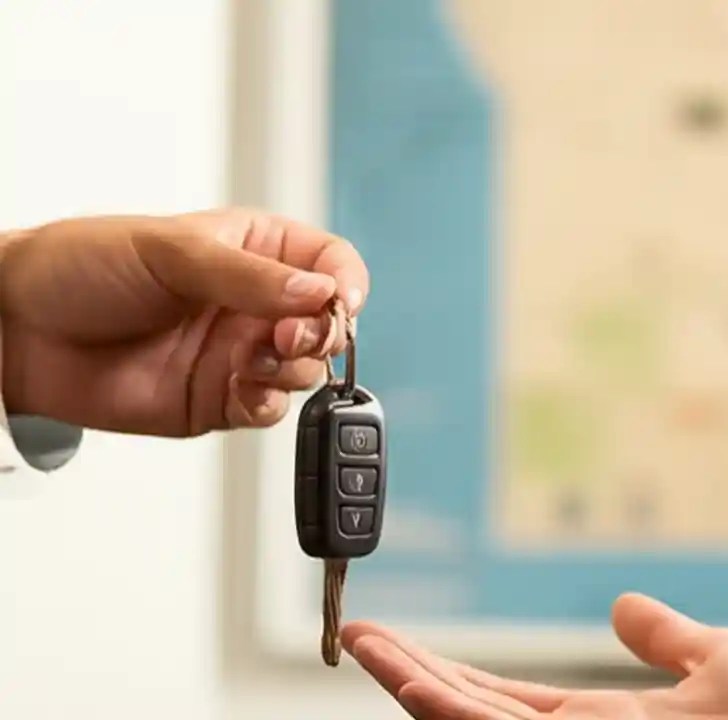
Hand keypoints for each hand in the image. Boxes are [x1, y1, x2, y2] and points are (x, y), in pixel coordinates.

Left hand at [0, 208, 367, 435]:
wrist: (19, 331)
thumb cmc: (80, 267)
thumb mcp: (171, 254)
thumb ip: (248, 277)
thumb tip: (318, 292)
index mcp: (254, 249)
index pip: (329, 262)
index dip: (345, 283)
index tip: (338, 303)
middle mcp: (255, 302)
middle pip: (327, 323)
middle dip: (320, 334)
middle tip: (287, 338)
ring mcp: (238, 353)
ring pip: (304, 370)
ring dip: (294, 371)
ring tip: (255, 363)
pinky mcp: (219, 399)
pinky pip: (268, 409)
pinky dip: (268, 406)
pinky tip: (243, 392)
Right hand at [343, 593, 727, 719]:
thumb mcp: (726, 664)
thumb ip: (669, 639)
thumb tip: (622, 608)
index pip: (510, 703)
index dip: (455, 674)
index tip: (410, 647)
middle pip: (474, 715)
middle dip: (416, 678)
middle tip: (360, 638)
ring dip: (413, 686)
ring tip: (364, 642)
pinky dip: (447, 710)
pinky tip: (410, 678)